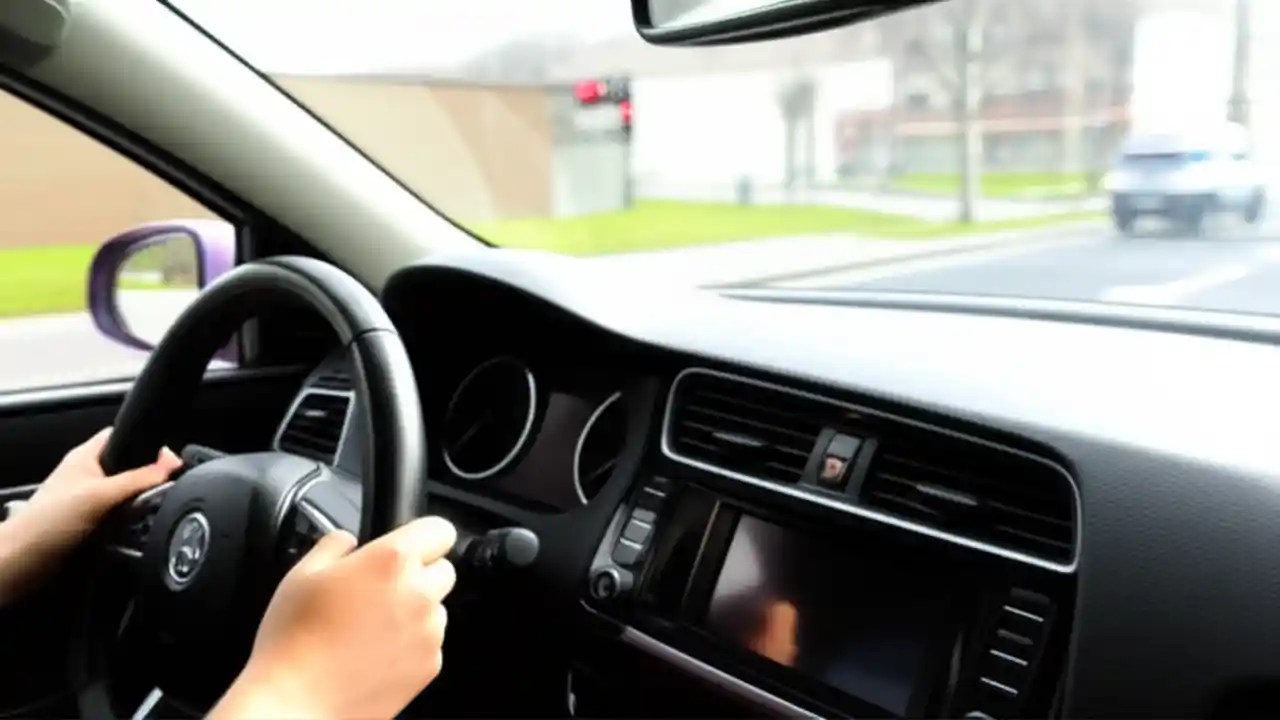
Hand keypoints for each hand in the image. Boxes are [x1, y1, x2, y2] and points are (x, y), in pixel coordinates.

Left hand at [0, 428, 180, 604]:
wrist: (23, 563)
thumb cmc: (48, 521)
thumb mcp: (100, 494)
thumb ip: (139, 478)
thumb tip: (173, 461)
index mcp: (85, 457)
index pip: (121, 436)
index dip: (145, 439)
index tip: (170, 452)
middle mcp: (88, 477)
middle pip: (129, 468)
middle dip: (149, 476)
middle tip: (171, 483)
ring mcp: (89, 502)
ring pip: (127, 495)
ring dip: (141, 502)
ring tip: (159, 505)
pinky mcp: (92, 526)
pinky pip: (121, 518)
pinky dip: (132, 522)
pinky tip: (143, 526)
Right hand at [211, 517, 457, 719]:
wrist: (295, 703)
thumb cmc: (293, 640)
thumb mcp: (303, 573)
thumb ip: (335, 544)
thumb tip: (348, 540)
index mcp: (392, 560)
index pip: (440, 530)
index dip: (423, 536)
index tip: (408, 545)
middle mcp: (420, 593)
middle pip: (443, 570)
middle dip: (419, 574)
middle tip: (379, 589)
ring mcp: (429, 633)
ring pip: (436, 608)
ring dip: (415, 610)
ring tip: (370, 626)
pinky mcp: (429, 666)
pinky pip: (429, 643)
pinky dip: (411, 644)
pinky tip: (374, 652)